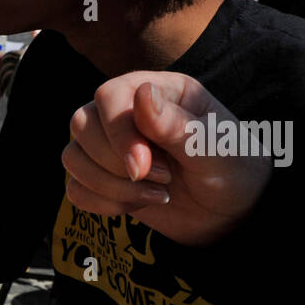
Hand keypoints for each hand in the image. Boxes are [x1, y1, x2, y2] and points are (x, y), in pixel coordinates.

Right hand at [62, 72, 273, 246]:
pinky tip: (136, 206)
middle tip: (163, 180)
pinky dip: (102, 204)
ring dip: (109, 186)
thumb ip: (176, 124)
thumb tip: (141, 93)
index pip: (108, 96)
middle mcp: (126, 113)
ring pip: (72, 157)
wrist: (231, 213)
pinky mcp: (101, 178)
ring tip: (155, 195)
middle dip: (114, 162)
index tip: (143, 167)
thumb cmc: (231, 169)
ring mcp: (109, 146)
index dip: (117, 133)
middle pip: (81, 123)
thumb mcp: (214, 148)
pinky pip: (75, 188)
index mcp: (158, 91)